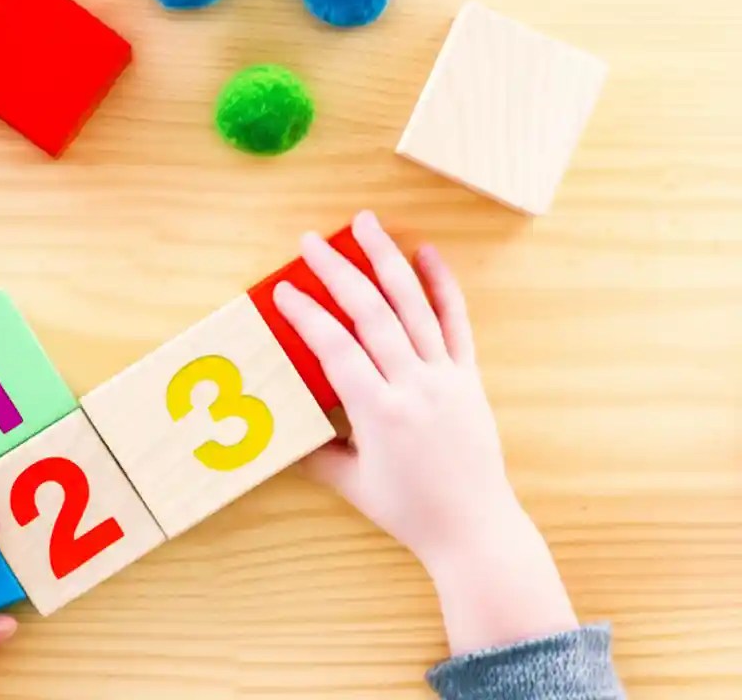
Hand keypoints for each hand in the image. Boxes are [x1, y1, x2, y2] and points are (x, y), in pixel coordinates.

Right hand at [274, 211, 577, 654]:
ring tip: (366, 223)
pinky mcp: (469, 377)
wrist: (473, 527)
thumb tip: (277, 423)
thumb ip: (313, 449)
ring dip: (387, 259)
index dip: (307, 316)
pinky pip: (456, 322)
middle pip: (372, 314)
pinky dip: (443, 285)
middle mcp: (415, 386)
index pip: (336, 348)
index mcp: (380, 412)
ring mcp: (446, 377)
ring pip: (413, 305)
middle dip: (338, 272)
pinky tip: (427, 253)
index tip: (284, 290)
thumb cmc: (407, 511)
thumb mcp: (349, 482)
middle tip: (311, 242)